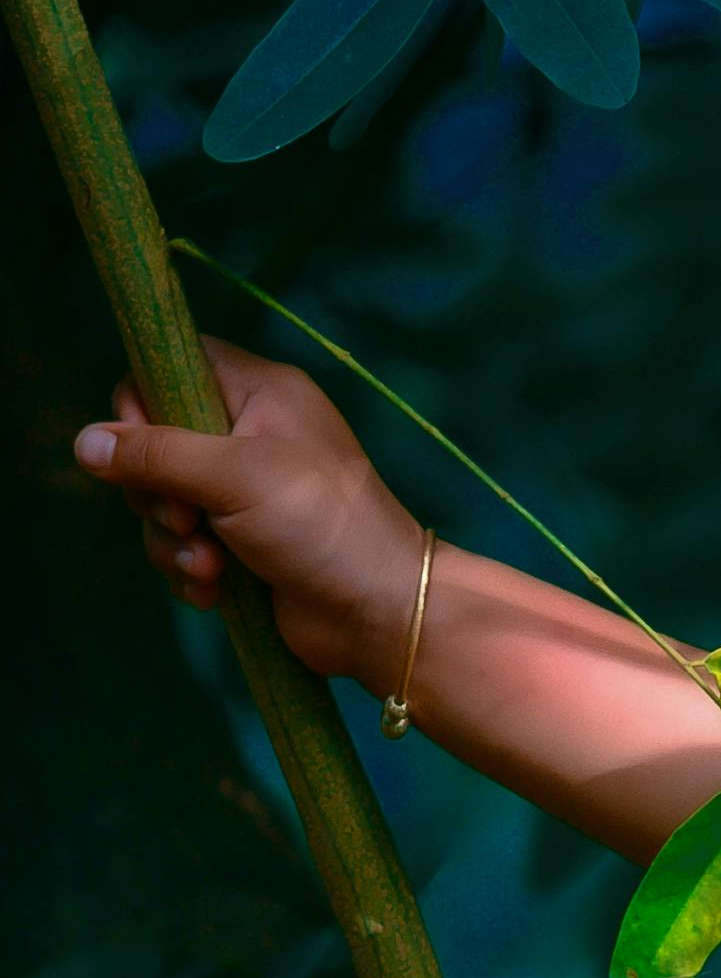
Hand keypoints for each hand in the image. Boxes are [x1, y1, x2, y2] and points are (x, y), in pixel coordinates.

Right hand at [73, 344, 419, 681]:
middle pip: (154, 441)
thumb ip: (156, 454)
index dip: (143, 402)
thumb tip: (84, 442)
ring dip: (174, 542)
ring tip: (211, 567)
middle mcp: (250, 435)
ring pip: (162, 502)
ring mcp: (244, 492)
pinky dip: (189, 570)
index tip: (145, 444)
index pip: (174, 365)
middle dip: (157, 492)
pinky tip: (214, 592)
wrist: (380, 612)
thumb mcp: (234, 476)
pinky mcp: (239, 543)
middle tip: (190, 520)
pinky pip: (181, 545)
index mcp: (261, 393)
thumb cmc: (321, 525)